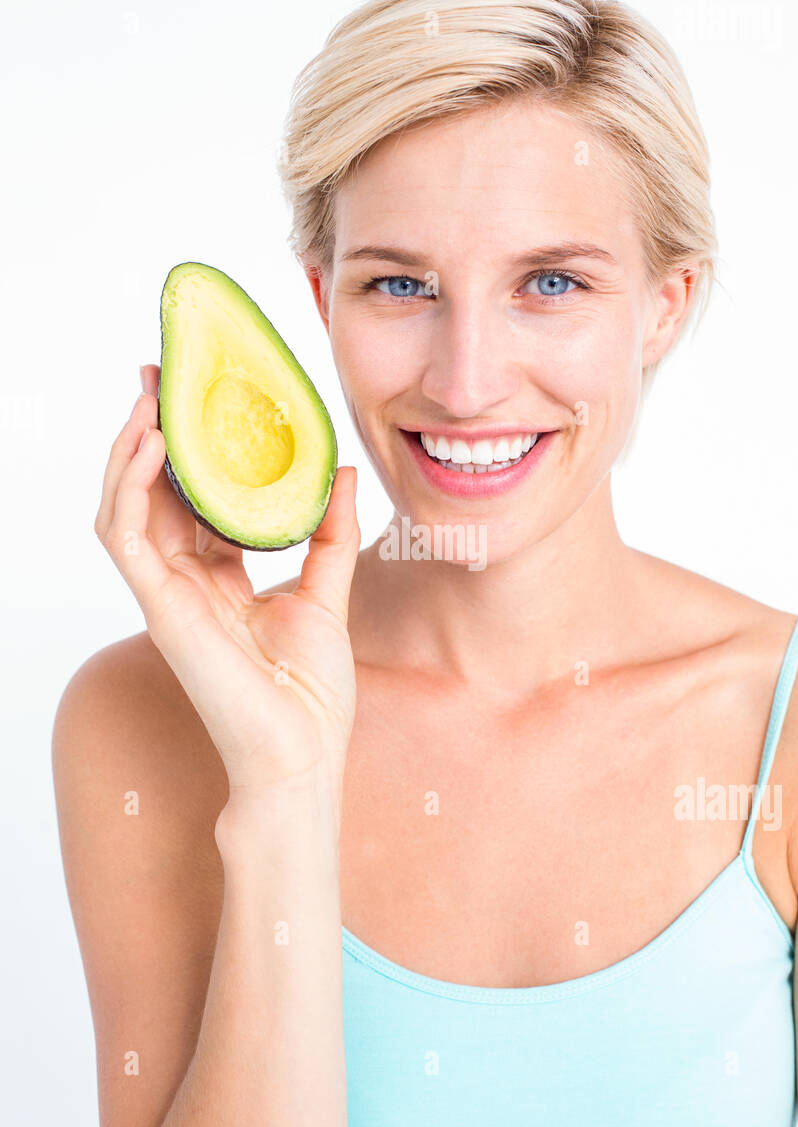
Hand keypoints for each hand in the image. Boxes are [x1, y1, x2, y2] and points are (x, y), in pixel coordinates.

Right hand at [95, 365, 360, 795]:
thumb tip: (343, 467)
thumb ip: (329, 530)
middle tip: (162, 375)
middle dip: (153, 433)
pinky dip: (127, 486)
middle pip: (154, 492)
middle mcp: (185, 580)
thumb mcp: (328, 591)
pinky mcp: (159, 606)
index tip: (199, 398)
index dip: (191, 450)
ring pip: (125, 505)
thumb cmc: (311, 690)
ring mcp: (166, 594)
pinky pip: (125, 535)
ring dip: (129, 449)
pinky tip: (147, 444)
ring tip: (150, 397)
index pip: (193, 499)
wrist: (304, 752)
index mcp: (219, 577)